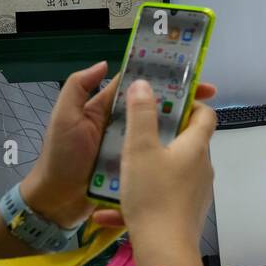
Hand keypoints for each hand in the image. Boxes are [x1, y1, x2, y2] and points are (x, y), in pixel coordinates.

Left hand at [22, 62, 216, 228]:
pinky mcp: (135, 168)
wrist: (56, 201)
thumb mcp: (64, 117)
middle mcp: (121, 125)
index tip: (187, 75)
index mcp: (106, 109)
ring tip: (206, 122)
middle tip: (209, 98)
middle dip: (180, 100)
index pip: (138, 87)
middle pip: (154, 108)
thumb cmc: (60, 156)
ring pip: (158, 132)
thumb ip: (78, 87)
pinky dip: (173, 150)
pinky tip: (192, 148)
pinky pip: (156, 155)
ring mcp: (130, 147)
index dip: (162, 78)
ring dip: (181, 125)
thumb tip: (105, 63)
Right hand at [90, 79, 216, 255]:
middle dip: (165, 135)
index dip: (190, 104)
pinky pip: (166, 197)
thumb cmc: (153, 194)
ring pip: (175, 171)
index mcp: (196, 146)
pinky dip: (146, 196)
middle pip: (189, 143)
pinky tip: (112, 211)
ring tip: (124, 169)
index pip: (206, 115)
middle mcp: (203, 167)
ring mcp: (197, 192)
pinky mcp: (187, 214)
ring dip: (152, 167)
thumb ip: (141, 115)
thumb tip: (145, 83)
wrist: (164, 249)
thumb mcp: (140, 149)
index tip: (167, 103)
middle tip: (138, 133)